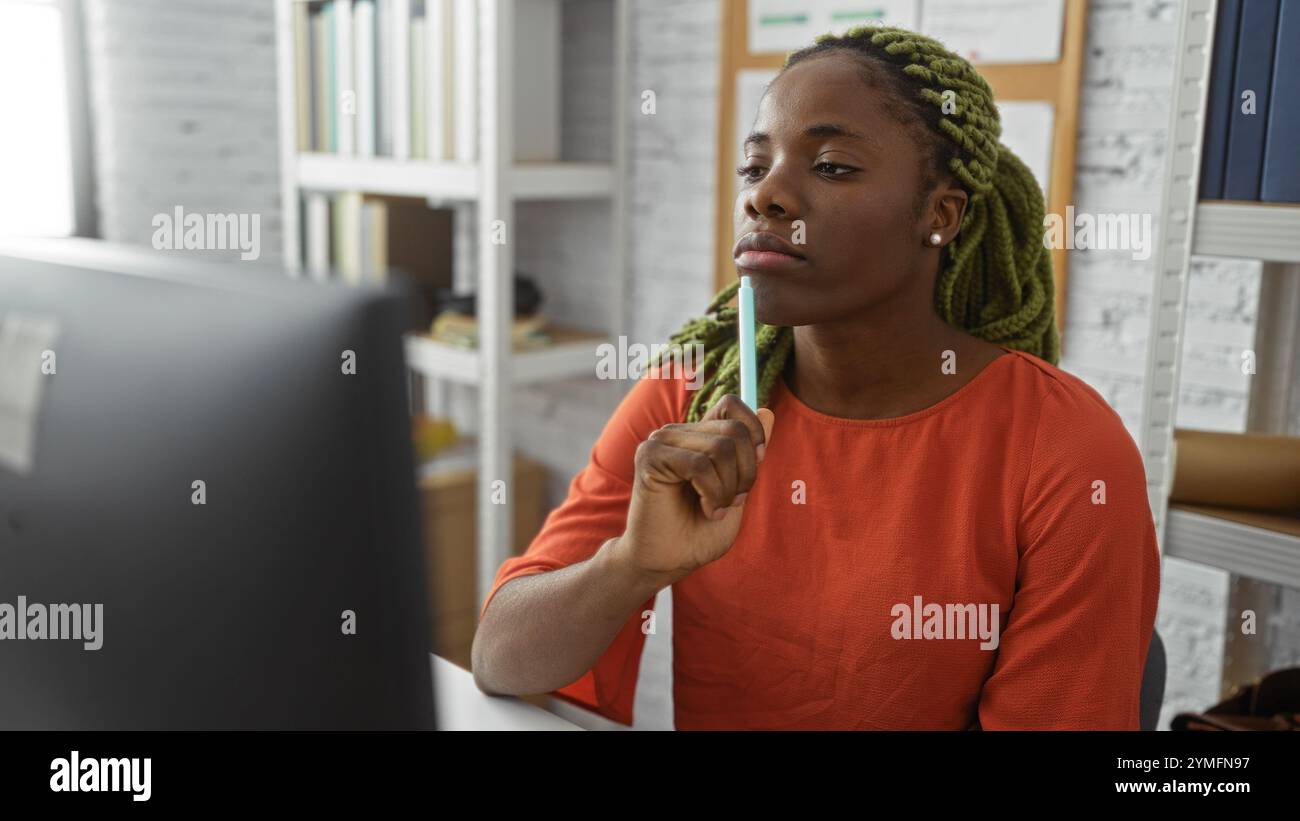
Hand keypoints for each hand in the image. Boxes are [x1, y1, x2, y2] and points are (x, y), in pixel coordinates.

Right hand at [615, 395, 774, 585]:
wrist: (666, 561)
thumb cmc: (699, 532)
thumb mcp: (737, 489)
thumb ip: (750, 453)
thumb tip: (768, 411)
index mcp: (697, 437)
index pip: (731, 405)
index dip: (753, 432)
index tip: (756, 464)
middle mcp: (678, 433)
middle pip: (734, 431)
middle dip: (746, 471)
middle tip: (733, 500)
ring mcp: (661, 442)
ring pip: (720, 448)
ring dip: (728, 488)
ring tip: (716, 508)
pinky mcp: (650, 457)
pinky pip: (699, 465)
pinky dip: (712, 493)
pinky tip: (706, 509)